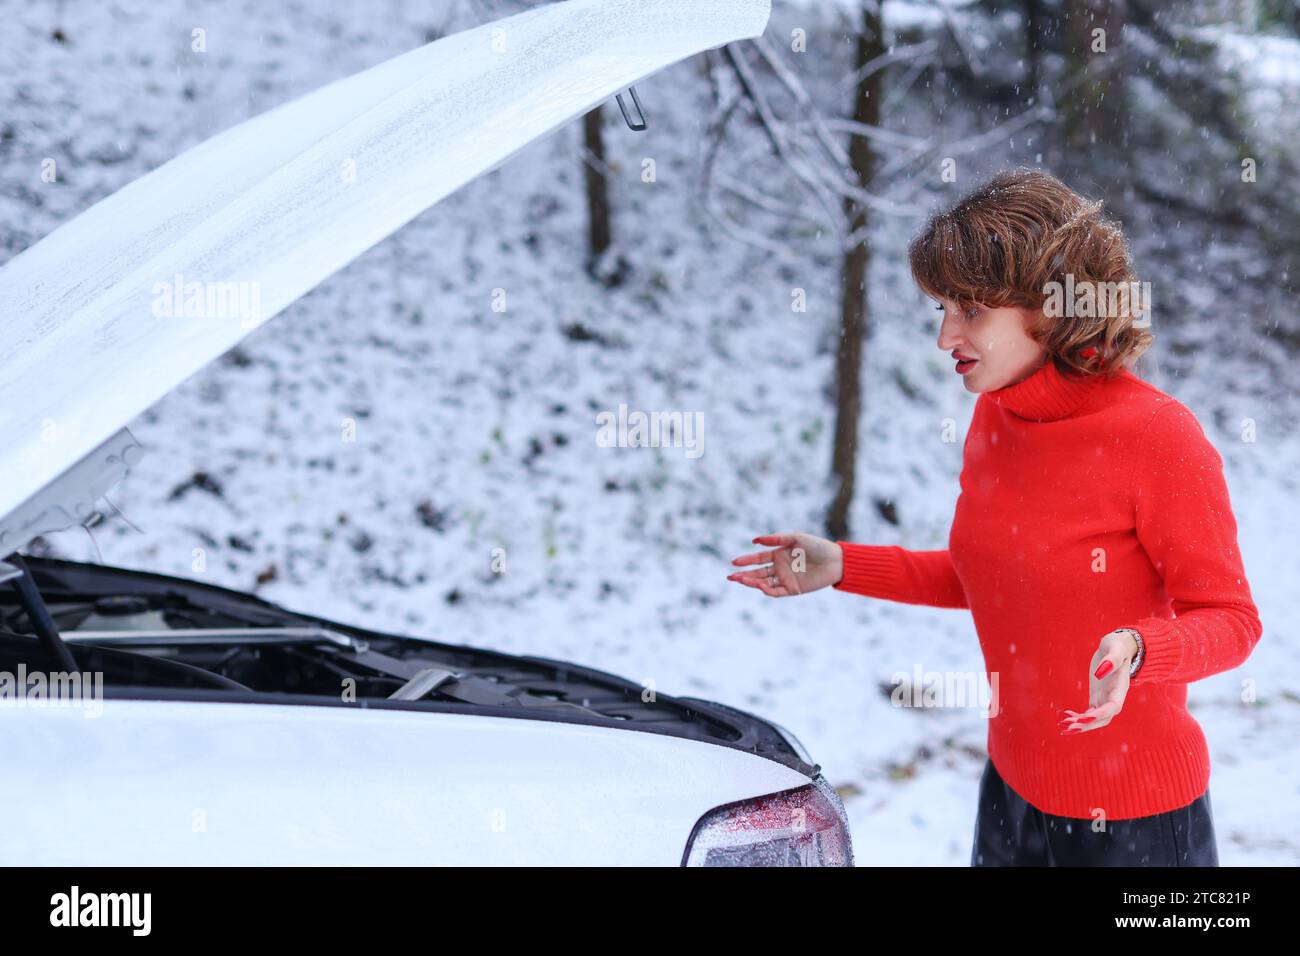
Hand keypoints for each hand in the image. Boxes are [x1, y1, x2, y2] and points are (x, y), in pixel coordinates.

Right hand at [726, 532, 843, 596]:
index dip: (746, 561)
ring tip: (741, 580)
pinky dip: (767, 590)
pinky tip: (759, 586)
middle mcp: (780, 568)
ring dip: (752, 582)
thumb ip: (776, 539)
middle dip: (744, 575)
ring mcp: (786, 579)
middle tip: (731, 577)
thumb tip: (755, 540)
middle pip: (758, 573)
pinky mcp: (793, 589)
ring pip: (764, 583)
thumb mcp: (795, 538)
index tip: (734, 562)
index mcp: (779, 555)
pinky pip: (776, 592)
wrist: (835, 560)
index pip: (758, 559)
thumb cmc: (817, 546)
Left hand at [1059, 629, 1139, 734]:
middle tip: (1069, 727)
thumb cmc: (1117, 645)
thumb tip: (1100, 672)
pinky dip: (1076, 717)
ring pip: (1095, 719)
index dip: (1101, 714)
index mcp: (1120, 688)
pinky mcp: (1096, 698)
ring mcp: (1105, 699)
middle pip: (1104, 718)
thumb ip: (1111, 659)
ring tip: (1062, 725)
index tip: (1085, 716)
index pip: (1113, 707)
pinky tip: (1063, 716)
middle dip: (1088, 725)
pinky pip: (1088, 713)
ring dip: (1080, 724)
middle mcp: (1114, 697)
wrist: (1116, 648)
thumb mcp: (1115, 647)